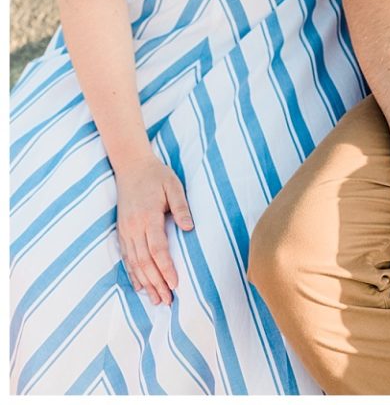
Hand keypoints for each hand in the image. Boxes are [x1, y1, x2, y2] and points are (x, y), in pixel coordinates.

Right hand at [115, 159, 193, 304]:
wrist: (131, 167)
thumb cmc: (157, 176)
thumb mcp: (174, 186)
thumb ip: (181, 207)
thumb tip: (190, 228)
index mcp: (148, 217)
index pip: (157, 249)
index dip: (166, 268)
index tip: (175, 283)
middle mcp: (133, 228)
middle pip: (144, 262)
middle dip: (156, 283)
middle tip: (167, 301)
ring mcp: (125, 232)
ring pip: (134, 264)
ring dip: (145, 283)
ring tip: (156, 300)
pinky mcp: (121, 232)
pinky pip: (126, 258)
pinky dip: (132, 274)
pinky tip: (140, 286)